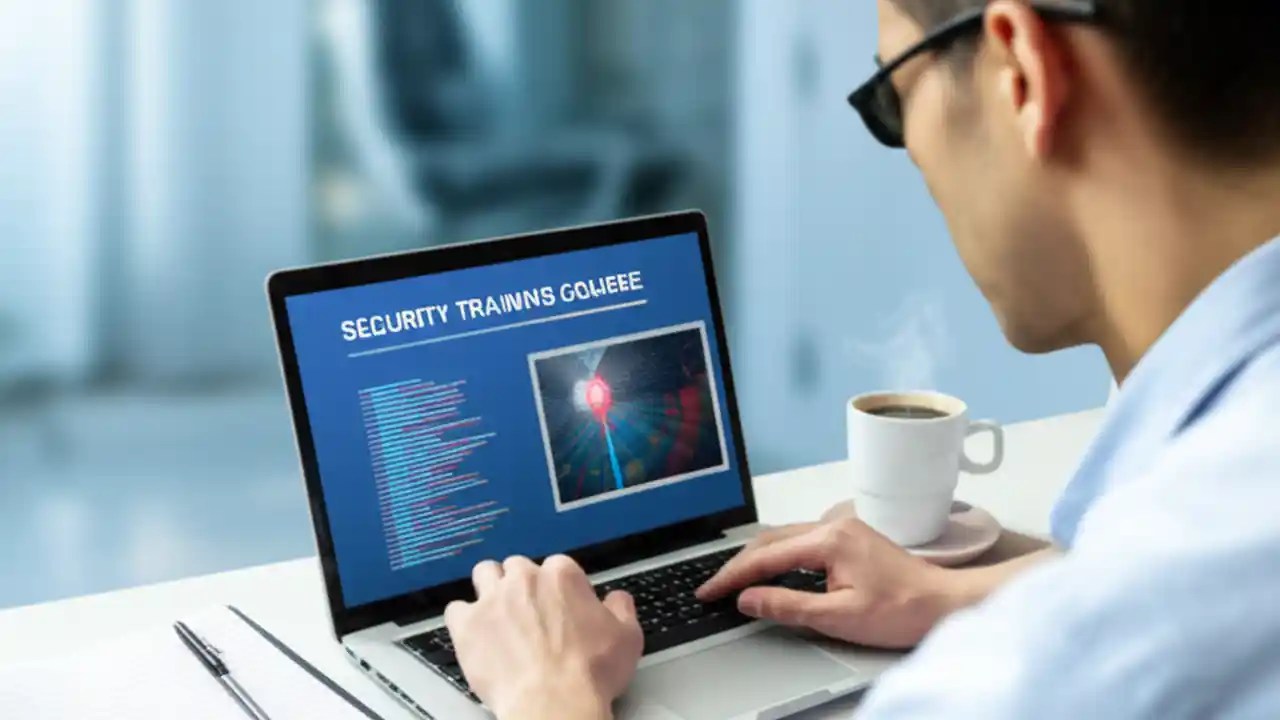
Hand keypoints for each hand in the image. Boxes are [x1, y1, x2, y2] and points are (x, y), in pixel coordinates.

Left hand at [445, 555, 643, 719]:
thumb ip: (621, 609)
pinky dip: (463, 618)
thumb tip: (618, 599)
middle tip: (528, 611)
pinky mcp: (467, 624)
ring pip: (484, 574)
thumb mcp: (627, 637)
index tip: (559, 606)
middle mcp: (524, 579)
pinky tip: (474, 632)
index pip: (556, 566)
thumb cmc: (588, 673)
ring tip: (497, 611)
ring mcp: (492, 600)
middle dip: (521, 585)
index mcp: (562, 576)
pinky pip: (455, 608)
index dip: (558, 588)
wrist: (554, 703)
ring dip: (490, 588)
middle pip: (517, 567)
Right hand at [696, 512, 960, 648]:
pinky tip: (770, 572)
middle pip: (770, 540)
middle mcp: (833, 526)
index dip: (733, 576)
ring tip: (734, 581)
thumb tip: (748, 599)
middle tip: (714, 587)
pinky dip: (777, 557)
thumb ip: (788, 605)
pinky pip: (800, 542)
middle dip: (738, 564)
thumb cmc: (902, 610)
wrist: (943, 604)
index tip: (709, 591)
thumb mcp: (839, 616)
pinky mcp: (848, 538)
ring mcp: (841, 529)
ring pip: (783, 539)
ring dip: (757, 559)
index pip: (766, 556)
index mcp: (829, 539)